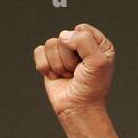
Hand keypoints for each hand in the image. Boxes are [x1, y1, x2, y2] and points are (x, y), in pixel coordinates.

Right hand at [33, 23, 116, 137]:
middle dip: (69, 58)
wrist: (78, 108)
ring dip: (59, 65)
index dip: (82, 45)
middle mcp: (81, 46)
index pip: (82, 29)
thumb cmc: (92, 88)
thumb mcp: (98, 62)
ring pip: (51, 44)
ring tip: (69, 75)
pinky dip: (46, 67)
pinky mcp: (49, 60)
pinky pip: (39, 52)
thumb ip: (84, 41)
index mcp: (98, 44)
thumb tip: (63, 36)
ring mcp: (64, 53)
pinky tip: (56, 76)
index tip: (89, 62)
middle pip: (64, 36)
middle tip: (78, 72)